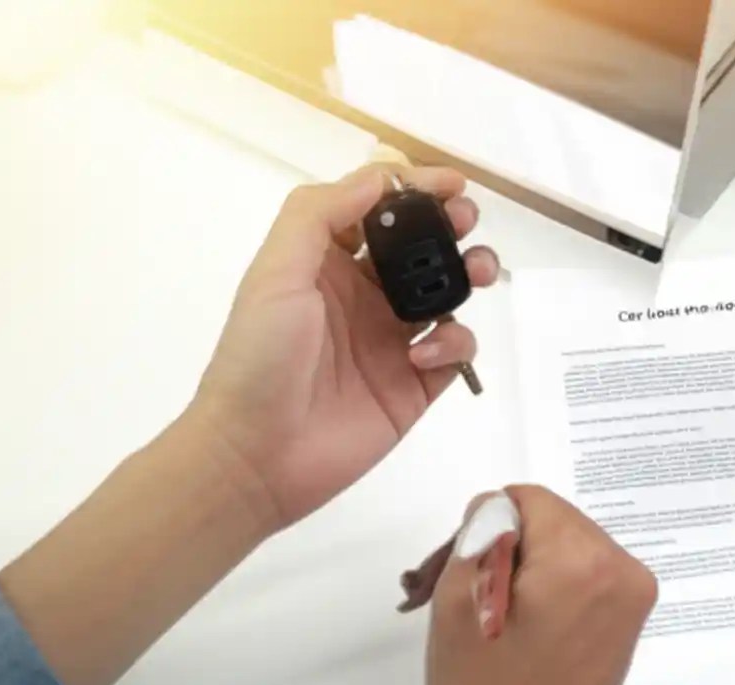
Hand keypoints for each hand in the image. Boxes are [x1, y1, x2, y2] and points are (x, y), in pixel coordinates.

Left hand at [190, 164, 500, 531]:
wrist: (257, 455)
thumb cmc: (258, 358)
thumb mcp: (275, 272)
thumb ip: (321, 214)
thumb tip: (380, 178)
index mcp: (327, 263)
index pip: (380, 211)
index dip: (416, 190)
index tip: (451, 184)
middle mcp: (364, 295)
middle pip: (423, 246)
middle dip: (451, 227)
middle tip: (466, 223)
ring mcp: (394, 339)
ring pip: (450, 292)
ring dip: (469, 273)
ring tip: (477, 274)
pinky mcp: (417, 384)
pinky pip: (455, 349)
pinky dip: (454, 343)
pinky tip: (422, 355)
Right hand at [426, 486, 658, 684]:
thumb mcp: (458, 606)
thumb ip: (477, 537)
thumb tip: (496, 507)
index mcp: (581, 561)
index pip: (527, 499)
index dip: (491, 529)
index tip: (477, 575)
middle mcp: (621, 569)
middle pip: (551, 519)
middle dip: (513, 547)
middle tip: (482, 599)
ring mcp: (632, 593)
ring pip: (566, 543)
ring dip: (532, 567)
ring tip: (504, 618)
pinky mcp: (630, 614)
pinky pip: (585, 571)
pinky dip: (555, 586)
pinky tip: (530, 626)